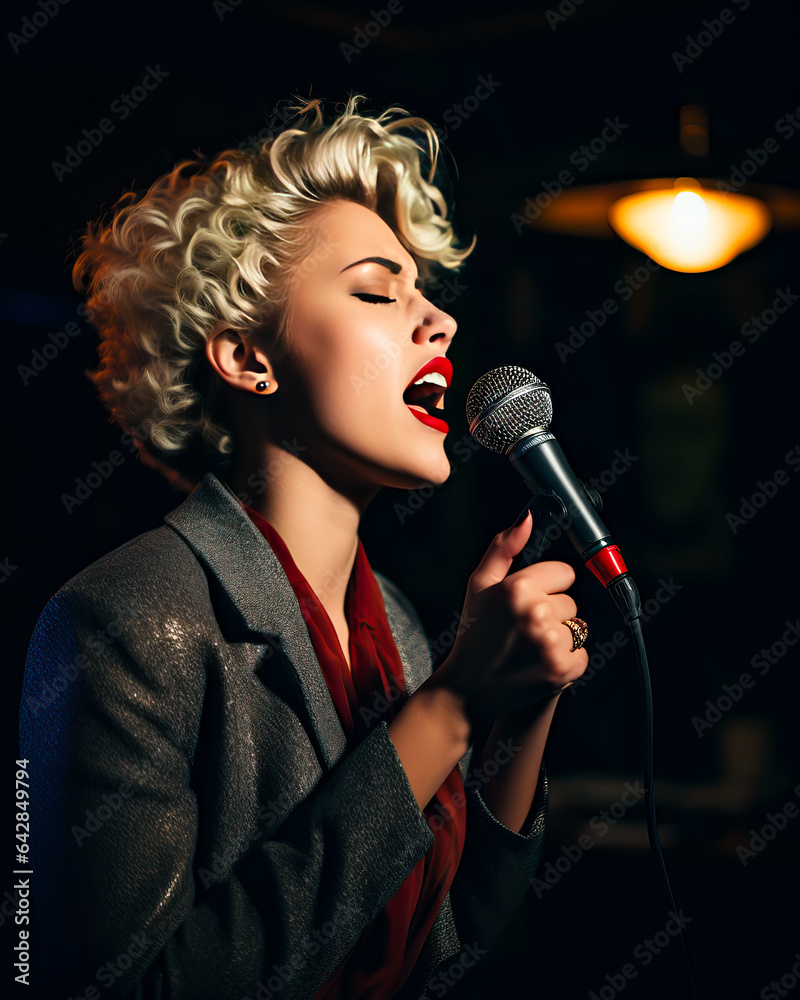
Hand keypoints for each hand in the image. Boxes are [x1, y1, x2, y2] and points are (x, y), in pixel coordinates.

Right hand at [430, 511, 588, 734]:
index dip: (546, 586)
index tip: (527, 601)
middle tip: (522, 629)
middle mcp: (536, 614)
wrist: (468, 688)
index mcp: (518, 588)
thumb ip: (504, 547)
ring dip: (560, 636)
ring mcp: (551, 644)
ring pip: (577, 627)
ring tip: (529, 647)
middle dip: (552, 612)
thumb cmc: (474, 633)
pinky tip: (539, 663)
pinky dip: (566, 661)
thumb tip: (528, 517)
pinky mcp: (563, 670)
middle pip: (571, 601)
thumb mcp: (479, 584)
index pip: (564, 573)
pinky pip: (582, 654)